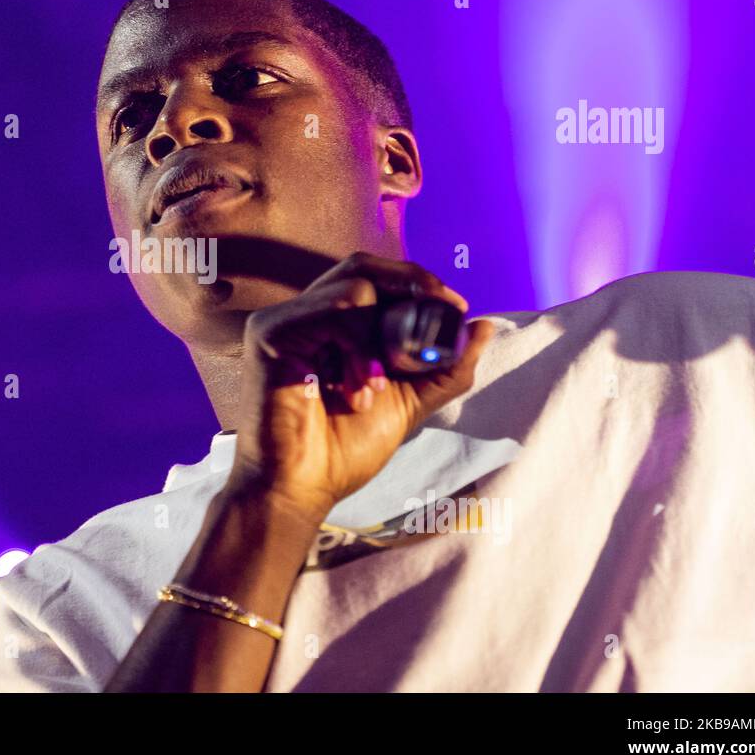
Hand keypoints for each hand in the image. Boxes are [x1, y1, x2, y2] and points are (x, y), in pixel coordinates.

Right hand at [228, 252, 495, 520]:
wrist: (301, 489)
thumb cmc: (341, 451)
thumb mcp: (409, 403)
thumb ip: (445, 367)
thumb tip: (484, 326)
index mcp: (331, 326)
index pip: (376, 278)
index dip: (418, 283)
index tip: (456, 308)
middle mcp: (305, 316)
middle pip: (362, 265)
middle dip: (412, 282)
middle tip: (442, 308)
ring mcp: (285, 320)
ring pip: (353, 285)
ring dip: (382, 334)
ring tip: (379, 385)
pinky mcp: (270, 332)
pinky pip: (332, 310)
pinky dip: (358, 346)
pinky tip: (357, 389)